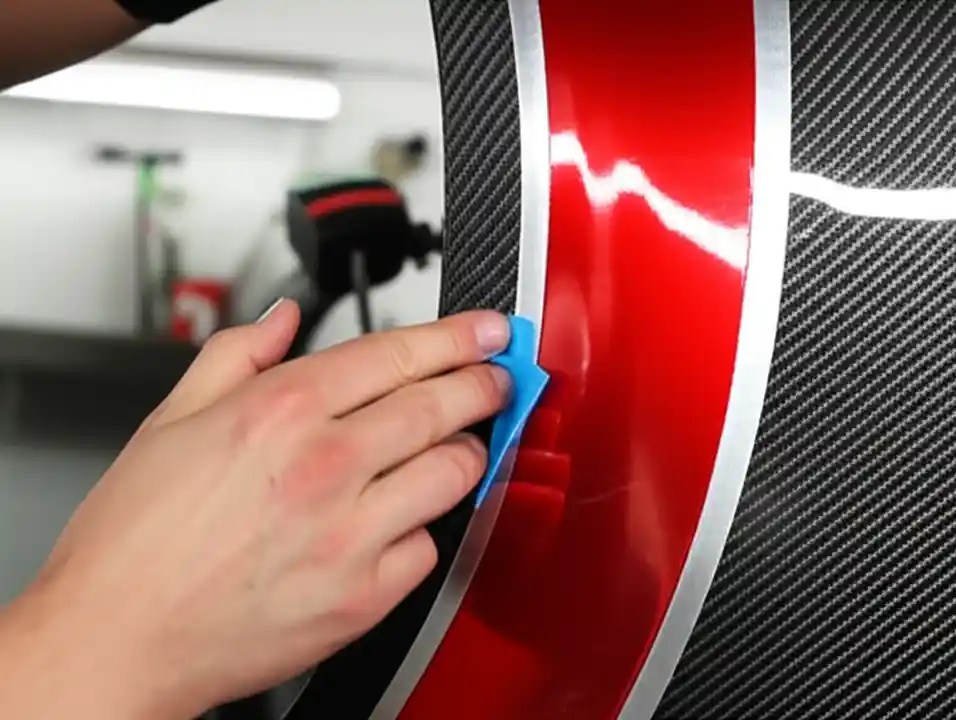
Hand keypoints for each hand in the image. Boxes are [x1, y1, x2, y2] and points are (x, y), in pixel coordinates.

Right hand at [0, 301, 511, 718]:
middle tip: (498, 377)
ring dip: (467, 452)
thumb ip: (236, 355)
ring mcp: (351, 533)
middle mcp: (324, 466)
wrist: (116, 640)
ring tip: (458, 445)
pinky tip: (400, 521)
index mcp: (279, 412)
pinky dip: (423, 530)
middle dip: (484, 383)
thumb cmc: (134, 543)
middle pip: (441, 406)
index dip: (456, 336)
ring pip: (454, 473)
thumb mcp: (170, 420)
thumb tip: (282, 319)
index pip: (396, 354)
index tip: (485, 331)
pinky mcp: (365, 595)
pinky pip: (429, 548)